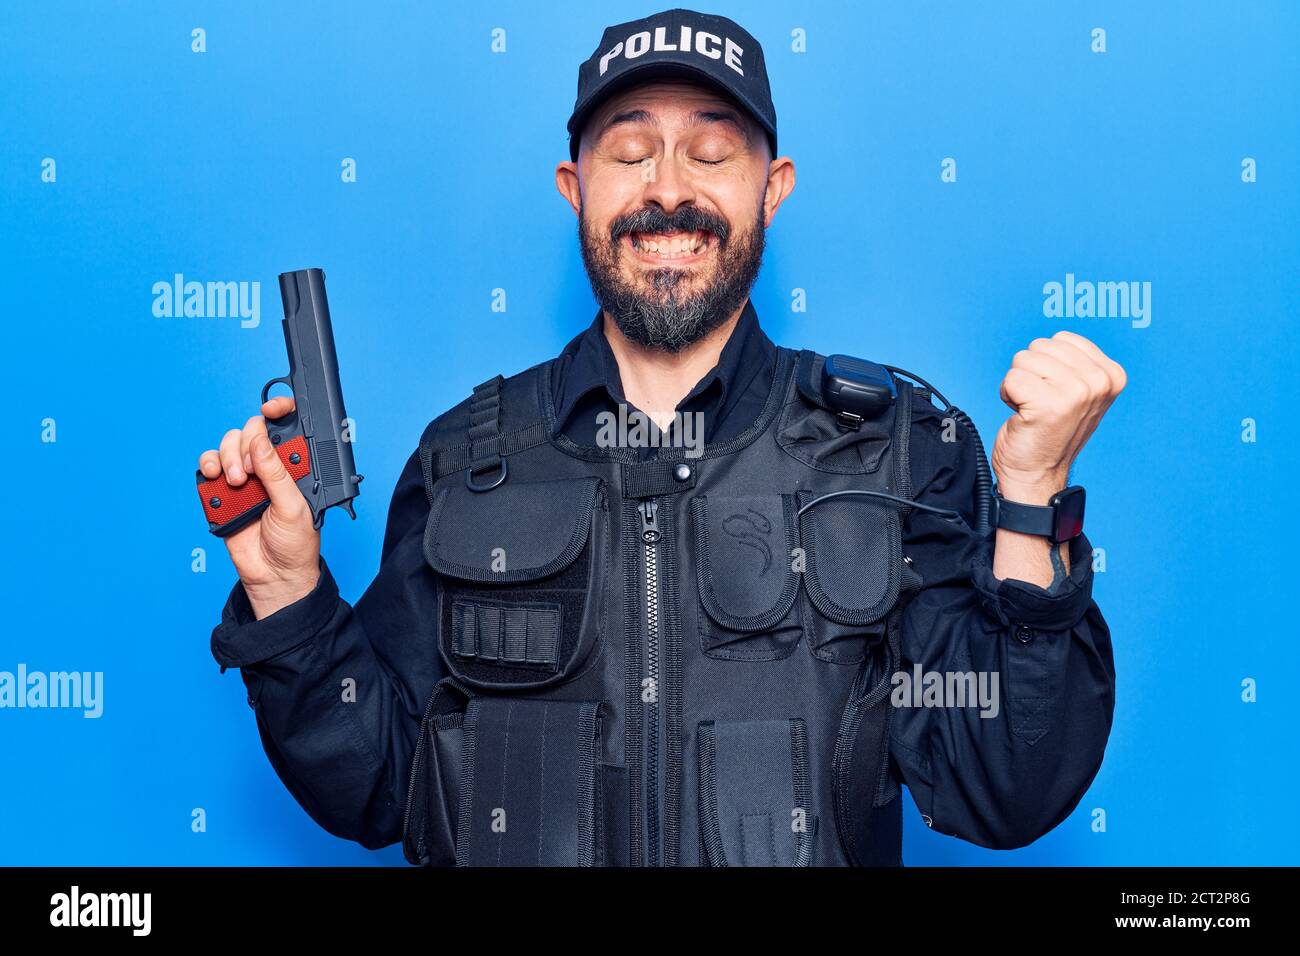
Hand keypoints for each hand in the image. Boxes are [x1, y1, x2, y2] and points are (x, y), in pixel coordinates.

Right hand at [197, 396, 320, 618]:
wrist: (273, 575)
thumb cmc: (295, 543)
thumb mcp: (294, 506)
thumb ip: (277, 473)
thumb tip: (260, 442)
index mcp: (294, 466)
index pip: (286, 428)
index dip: (280, 411)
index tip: (271, 407)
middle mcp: (269, 467)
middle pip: (251, 431)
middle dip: (247, 443)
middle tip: (251, 470)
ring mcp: (245, 478)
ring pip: (228, 445)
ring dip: (228, 456)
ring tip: (236, 481)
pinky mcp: (222, 492)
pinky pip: (209, 467)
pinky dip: (208, 466)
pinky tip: (216, 477)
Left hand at [992, 331, 1126, 503]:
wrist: (1036, 474)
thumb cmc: (1049, 432)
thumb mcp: (1077, 392)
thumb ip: (1075, 363)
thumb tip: (1058, 339)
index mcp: (1111, 375)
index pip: (1061, 338)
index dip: (1047, 363)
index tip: (1054, 392)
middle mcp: (1099, 382)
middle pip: (1040, 346)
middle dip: (1031, 372)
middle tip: (1040, 402)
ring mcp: (1077, 393)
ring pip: (1023, 359)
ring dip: (1019, 384)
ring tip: (1032, 408)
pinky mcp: (1050, 405)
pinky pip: (1011, 378)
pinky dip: (1008, 395)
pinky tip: (1023, 415)